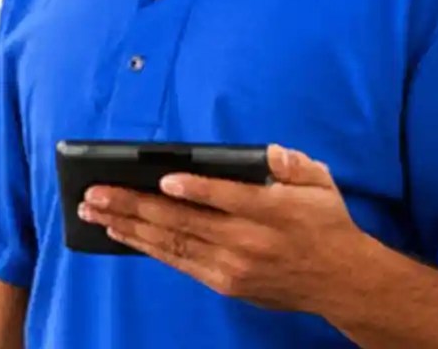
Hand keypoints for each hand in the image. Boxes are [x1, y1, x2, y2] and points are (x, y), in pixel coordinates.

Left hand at [79, 144, 375, 313]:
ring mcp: (233, 266)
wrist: (344, 284)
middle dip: (134, 205)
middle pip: (184, 222)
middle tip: (96, 192)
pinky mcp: (224, 282)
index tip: (165, 179)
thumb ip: (293, 165)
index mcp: (273, 212)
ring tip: (93, 210)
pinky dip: (145, 246)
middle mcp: (249, 241)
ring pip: (171, 243)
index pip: (230, 199)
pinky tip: (119, 232)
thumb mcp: (321, 184)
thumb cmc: (326, 224)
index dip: (196, 190)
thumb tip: (270, 153)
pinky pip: (177, 261)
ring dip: (128, 226)